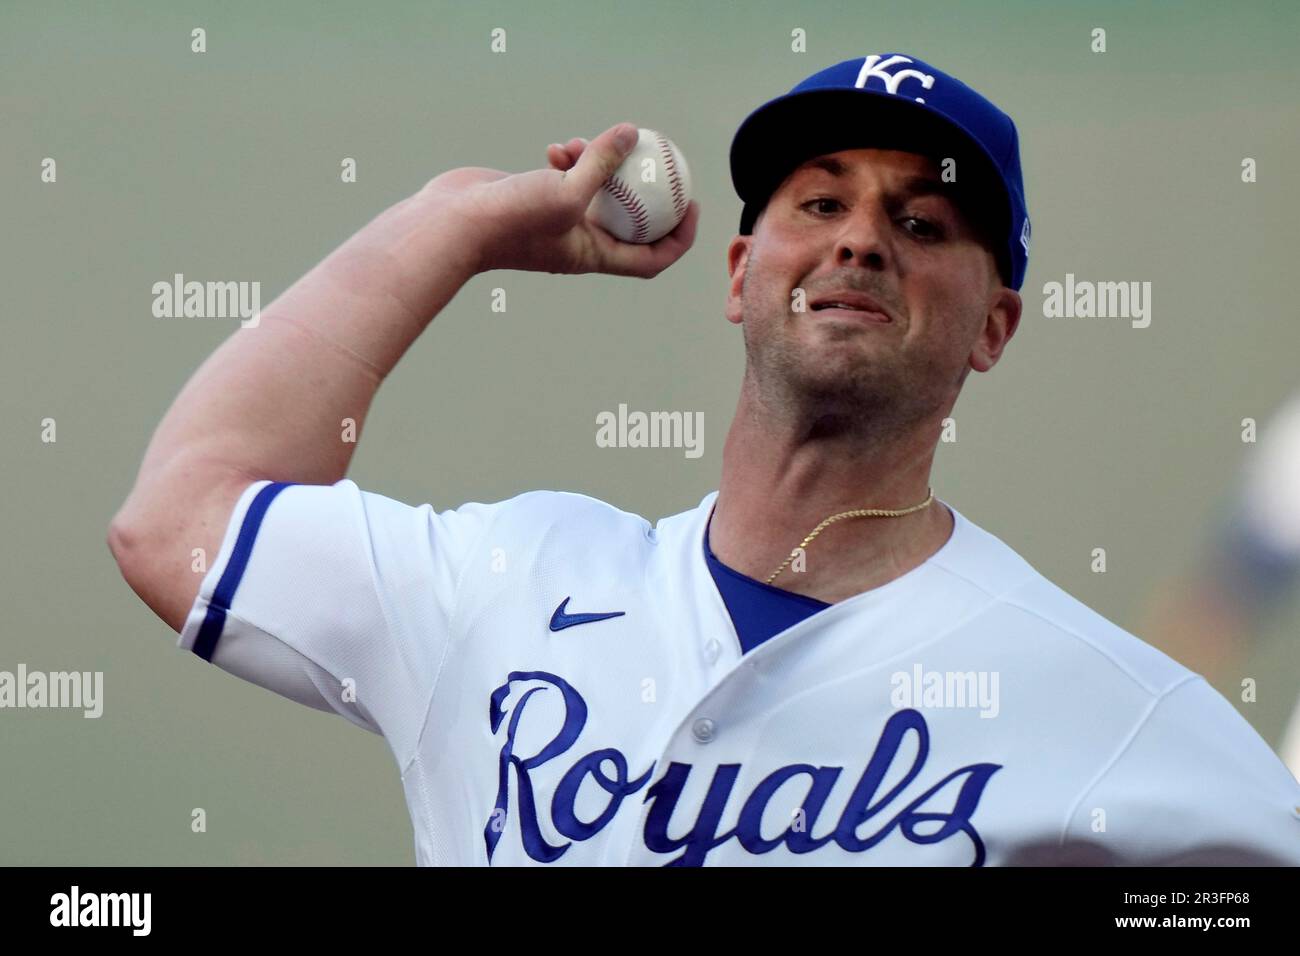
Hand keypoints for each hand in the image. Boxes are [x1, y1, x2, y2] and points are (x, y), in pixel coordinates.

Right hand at [420, 123, 698, 277]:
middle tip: (662, 160)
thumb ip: (603, 164)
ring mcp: (556, 220)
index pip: (651, 258)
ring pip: (595, 190)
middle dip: (645, 191)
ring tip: (584, 144)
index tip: (692, 206)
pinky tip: (556, 147)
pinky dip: (568, 159)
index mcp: (594, 256)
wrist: (453, 223)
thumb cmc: (511, 220)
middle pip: (629, 220)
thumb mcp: (568, 191)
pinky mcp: (536, 198)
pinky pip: (566, 176)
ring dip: (598, 163)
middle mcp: (579, 242)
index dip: (679, 237)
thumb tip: (632, 132)